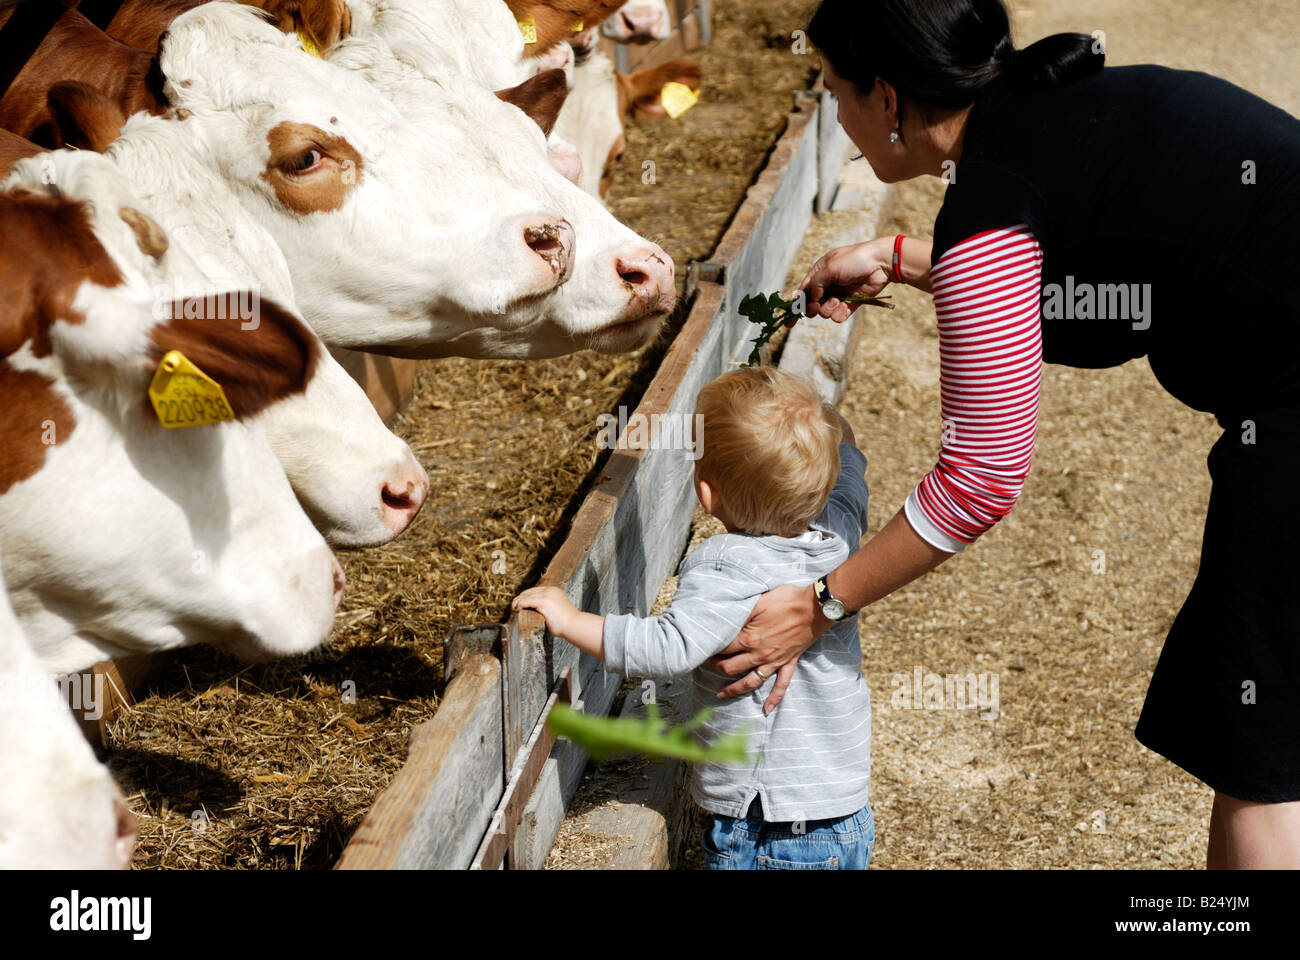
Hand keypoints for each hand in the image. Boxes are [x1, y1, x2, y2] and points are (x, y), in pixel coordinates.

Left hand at [512, 586, 577, 635]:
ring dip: (517, 602)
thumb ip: (549, 609)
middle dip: (520, 598)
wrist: (574, 625)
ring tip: (513, 609)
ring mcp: (547, 595)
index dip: (526, 596)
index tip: (520, 604)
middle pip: (529, 591)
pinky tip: (516, 609)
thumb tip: (540, 614)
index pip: (535, 590)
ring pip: (526, 595)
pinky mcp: (543, 602)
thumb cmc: (567, 623)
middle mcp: (550, 590)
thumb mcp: (558, 610)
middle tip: (514, 607)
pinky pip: (526, 601)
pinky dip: (520, 604)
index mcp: (554, 591)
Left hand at [709, 583, 829, 712]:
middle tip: (709, 664)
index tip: (704, 646)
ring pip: (751, 681)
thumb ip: (740, 614)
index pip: (723, 648)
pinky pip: (781, 685)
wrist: (815, 607)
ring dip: (734, 690)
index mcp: (749, 638)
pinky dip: (774, 699)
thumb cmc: (786, 600)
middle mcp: (759, 654)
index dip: (711, 648)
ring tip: (720, 695)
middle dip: (717, 668)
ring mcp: (775, 661)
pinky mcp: (789, 662)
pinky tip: (766, 710)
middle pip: (731, 668)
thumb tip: (724, 620)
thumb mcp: (758, 602)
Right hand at [798, 237, 893, 322]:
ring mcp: (840, 295)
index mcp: (820, 272)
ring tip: (836, 302)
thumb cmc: (854, 260)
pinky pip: (839, 315)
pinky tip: (844, 308)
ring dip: (828, 310)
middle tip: (816, 307)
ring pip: (825, 311)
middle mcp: (828, 284)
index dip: (796, 305)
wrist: (881, 263)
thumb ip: (816, 284)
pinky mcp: (851, 303)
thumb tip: (812, 299)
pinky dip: (840, 314)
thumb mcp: (830, 268)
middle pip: (812, 304)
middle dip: (813, 308)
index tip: (789, 321)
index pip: (803, 290)